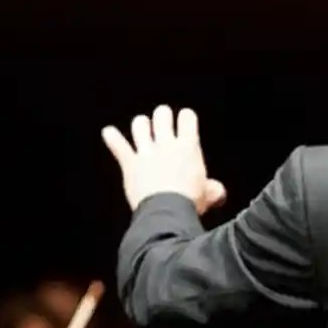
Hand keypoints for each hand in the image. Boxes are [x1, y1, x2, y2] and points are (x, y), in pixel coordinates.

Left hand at [102, 106, 226, 213]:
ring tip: (142, 127)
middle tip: (163, 121)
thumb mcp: (209, 195)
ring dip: (141, 124)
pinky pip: (118, 145)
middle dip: (162, 116)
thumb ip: (213, 189)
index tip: (185, 121)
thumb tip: (218, 191)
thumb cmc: (189, 203)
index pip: (187, 118)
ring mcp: (146, 152)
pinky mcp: (130, 164)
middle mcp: (167, 145)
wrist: (167, 212)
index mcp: (188, 148)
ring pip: (140, 125)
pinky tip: (108, 132)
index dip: (186, 117)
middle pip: (162, 115)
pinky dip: (112, 137)